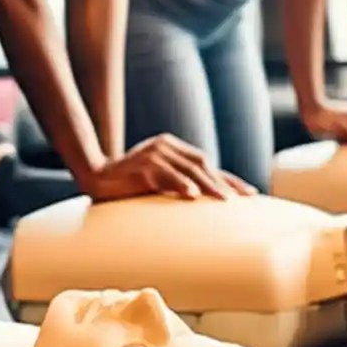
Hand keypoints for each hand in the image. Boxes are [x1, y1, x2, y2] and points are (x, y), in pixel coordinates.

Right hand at [82, 133, 257, 201]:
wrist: (97, 179)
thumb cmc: (130, 185)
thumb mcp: (160, 181)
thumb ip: (180, 182)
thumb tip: (208, 199)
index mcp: (171, 147)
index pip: (206, 162)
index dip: (228, 178)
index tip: (248, 194)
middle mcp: (165, 145)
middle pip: (202, 163)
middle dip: (222, 183)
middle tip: (237, 201)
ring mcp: (153, 151)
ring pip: (189, 168)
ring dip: (208, 185)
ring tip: (223, 200)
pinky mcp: (142, 163)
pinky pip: (166, 173)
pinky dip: (180, 183)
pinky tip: (191, 194)